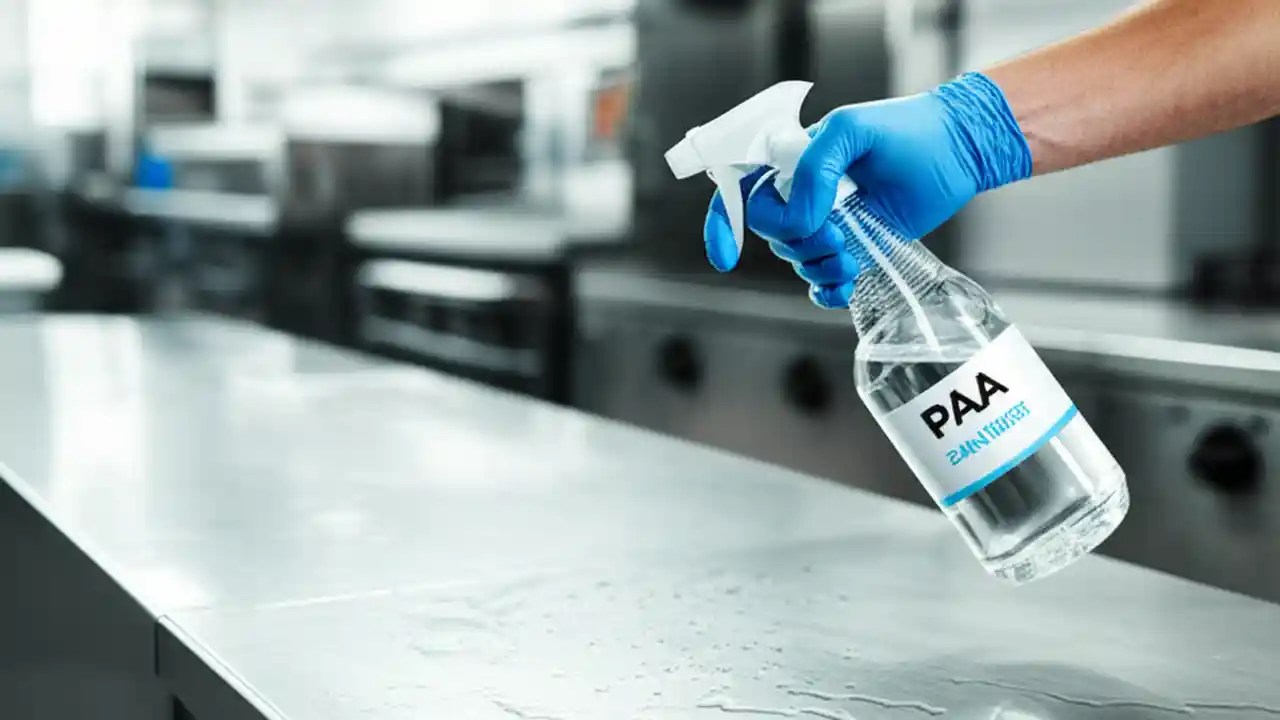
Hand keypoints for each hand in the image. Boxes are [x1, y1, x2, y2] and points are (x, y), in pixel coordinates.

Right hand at [704, 73, 1031, 307]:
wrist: (960, 151)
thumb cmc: (910, 130)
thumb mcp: (853, 132)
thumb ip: (815, 168)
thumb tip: (801, 218)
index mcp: (793, 160)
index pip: (742, 192)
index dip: (725, 223)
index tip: (727, 256)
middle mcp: (805, 193)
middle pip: (771, 234)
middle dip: (798, 244)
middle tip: (836, 236)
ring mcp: (829, 221)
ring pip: (797, 258)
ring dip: (817, 267)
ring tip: (851, 257)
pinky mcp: (854, 246)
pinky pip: (823, 279)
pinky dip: (826, 291)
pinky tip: (843, 288)